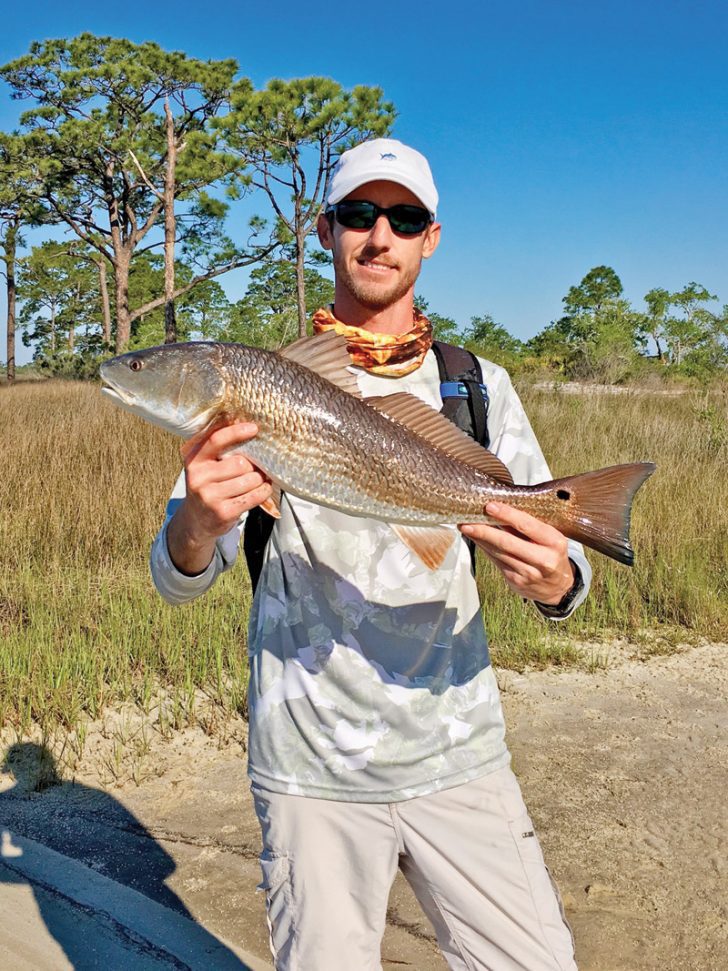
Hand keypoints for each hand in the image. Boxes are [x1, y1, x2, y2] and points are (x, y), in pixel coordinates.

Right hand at [167, 422, 271, 575]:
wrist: (196, 521)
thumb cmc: (208, 486)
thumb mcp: (205, 466)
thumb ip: (219, 450)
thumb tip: (248, 429)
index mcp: (194, 460)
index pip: (216, 440)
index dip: (236, 432)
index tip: (254, 428)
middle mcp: (199, 478)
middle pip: (240, 463)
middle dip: (254, 464)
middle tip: (257, 467)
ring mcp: (210, 497)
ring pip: (250, 480)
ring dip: (261, 479)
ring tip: (259, 479)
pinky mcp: (223, 512)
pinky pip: (254, 496)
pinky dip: (264, 490)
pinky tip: (263, 488)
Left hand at [459, 501, 573, 604]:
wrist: (559, 588)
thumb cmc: (553, 555)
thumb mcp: (550, 538)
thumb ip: (529, 526)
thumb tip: (501, 508)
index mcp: (554, 542)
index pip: (527, 525)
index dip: (506, 515)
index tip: (489, 506)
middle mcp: (542, 559)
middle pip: (507, 542)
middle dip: (484, 531)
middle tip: (467, 521)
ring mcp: (528, 573)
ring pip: (498, 553)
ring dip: (480, 540)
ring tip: (465, 527)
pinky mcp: (516, 581)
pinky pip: (496, 562)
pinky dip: (485, 549)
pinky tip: (476, 540)